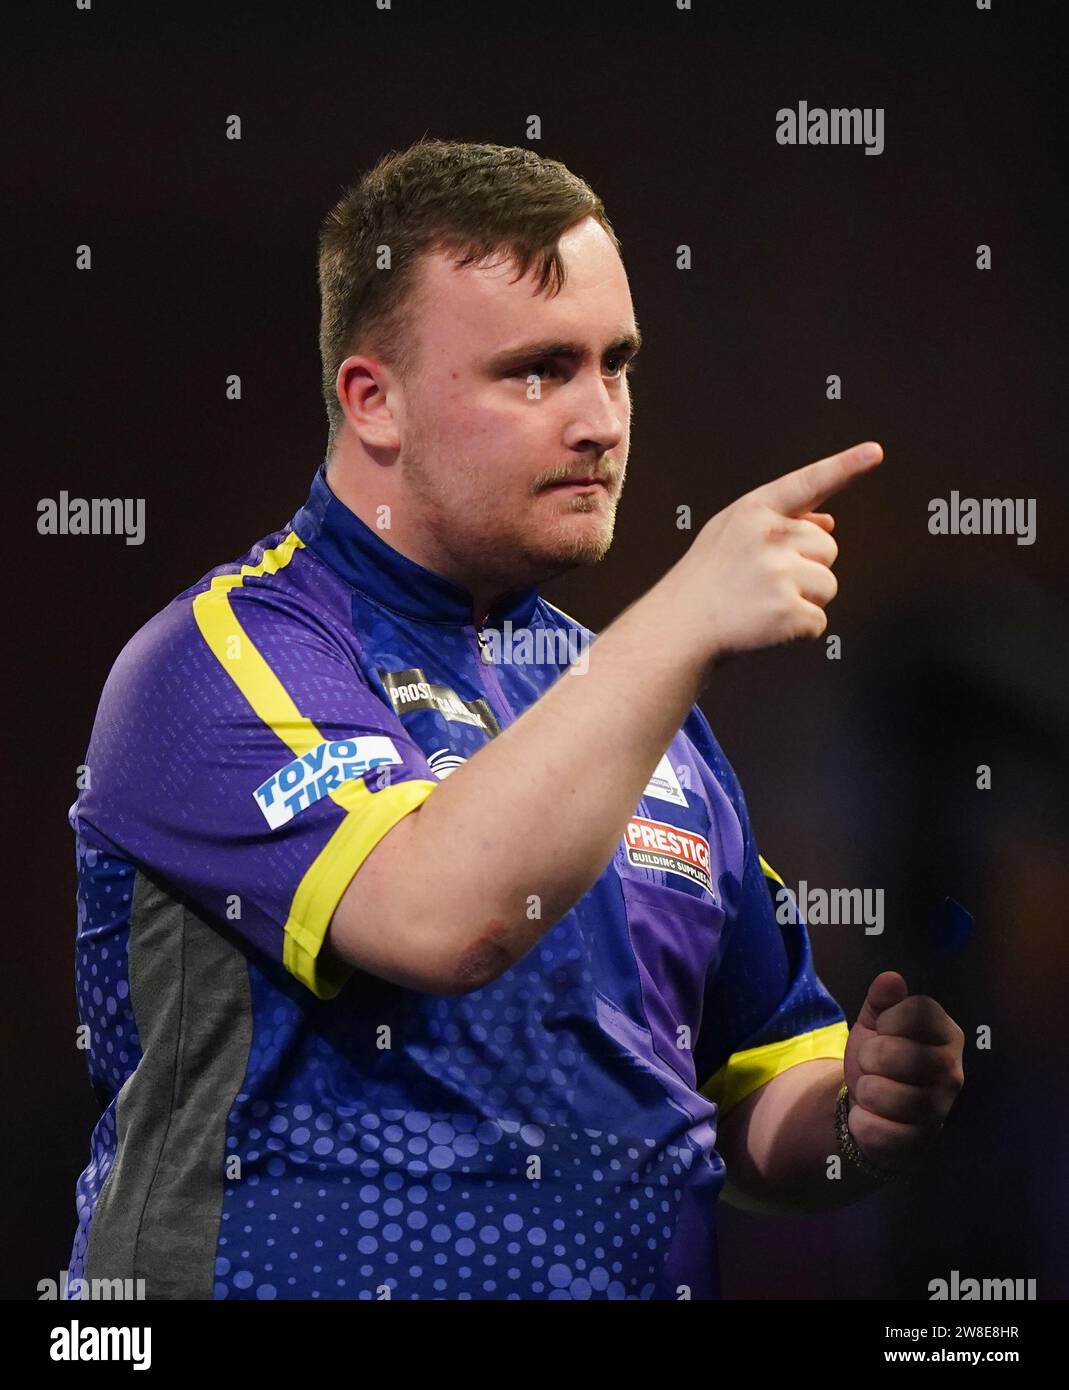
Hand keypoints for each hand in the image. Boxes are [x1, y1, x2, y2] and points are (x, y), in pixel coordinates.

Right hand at [676, 440, 883, 663]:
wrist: (677, 629)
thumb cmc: (706, 580)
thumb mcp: (731, 535)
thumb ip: (779, 522)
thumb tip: (829, 521)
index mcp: (753, 511)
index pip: (808, 483)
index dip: (845, 466)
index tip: (874, 452)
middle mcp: (768, 537)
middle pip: (828, 548)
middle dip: (807, 567)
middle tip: (763, 583)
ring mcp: (779, 574)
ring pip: (828, 585)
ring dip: (806, 600)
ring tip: (762, 604)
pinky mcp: (788, 611)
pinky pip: (819, 621)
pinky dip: (798, 630)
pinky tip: (765, 626)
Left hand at [843, 970, 964, 1170]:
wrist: (876, 1109)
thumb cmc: (881, 1058)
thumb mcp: (876, 1023)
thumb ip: (882, 999)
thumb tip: (890, 978)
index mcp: (946, 1035)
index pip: (919, 1011)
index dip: (889, 1018)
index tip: (884, 1029)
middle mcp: (952, 1072)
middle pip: (897, 1053)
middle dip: (870, 1056)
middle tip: (873, 1063)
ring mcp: (940, 1109)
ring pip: (886, 1094)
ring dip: (866, 1090)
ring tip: (872, 1090)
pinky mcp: (920, 1143)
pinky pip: (878, 1130)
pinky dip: (863, 1123)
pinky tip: (870, 1117)